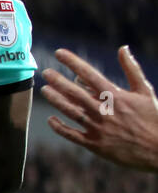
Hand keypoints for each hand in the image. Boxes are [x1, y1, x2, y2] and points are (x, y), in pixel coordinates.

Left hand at [42, 46, 157, 172]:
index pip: (89, 74)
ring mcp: (98, 128)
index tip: (59, 53)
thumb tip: (122, 48)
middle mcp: (104, 111)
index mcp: (116, 96)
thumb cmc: (153, 118)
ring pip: (70, 111)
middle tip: (45, 72)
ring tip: (44, 90)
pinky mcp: (95, 144)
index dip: (73, 62)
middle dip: (58, 81)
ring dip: (56, 100)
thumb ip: (131, 69)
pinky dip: (60, 127)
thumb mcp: (145, 91)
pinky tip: (51, 119)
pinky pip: (72, 134)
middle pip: (75, 92)